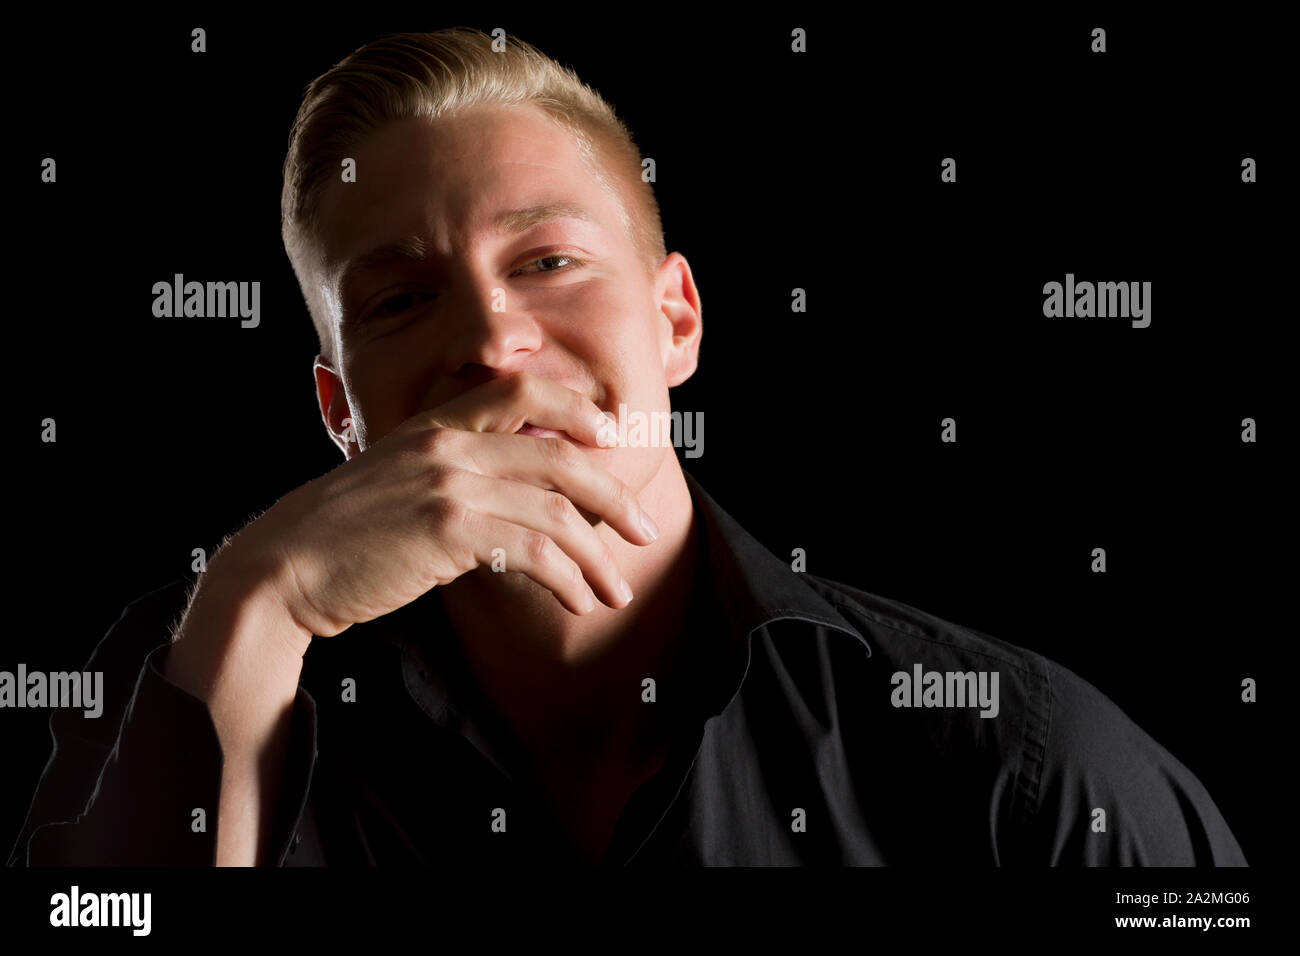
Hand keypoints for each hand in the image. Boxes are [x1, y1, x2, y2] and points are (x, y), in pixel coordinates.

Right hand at [215, 372, 657, 637]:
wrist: (282, 569)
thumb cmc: (341, 534)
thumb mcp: (396, 482)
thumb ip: (451, 473)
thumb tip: (513, 498)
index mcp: (435, 424)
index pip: (522, 390)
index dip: (578, 409)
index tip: (612, 440)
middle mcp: (448, 445)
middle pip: (561, 456)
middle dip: (613, 497)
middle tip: (644, 531)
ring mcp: (448, 485)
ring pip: (557, 512)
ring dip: (598, 556)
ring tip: (617, 591)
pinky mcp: (447, 532)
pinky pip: (534, 551)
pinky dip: (567, 579)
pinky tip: (579, 601)